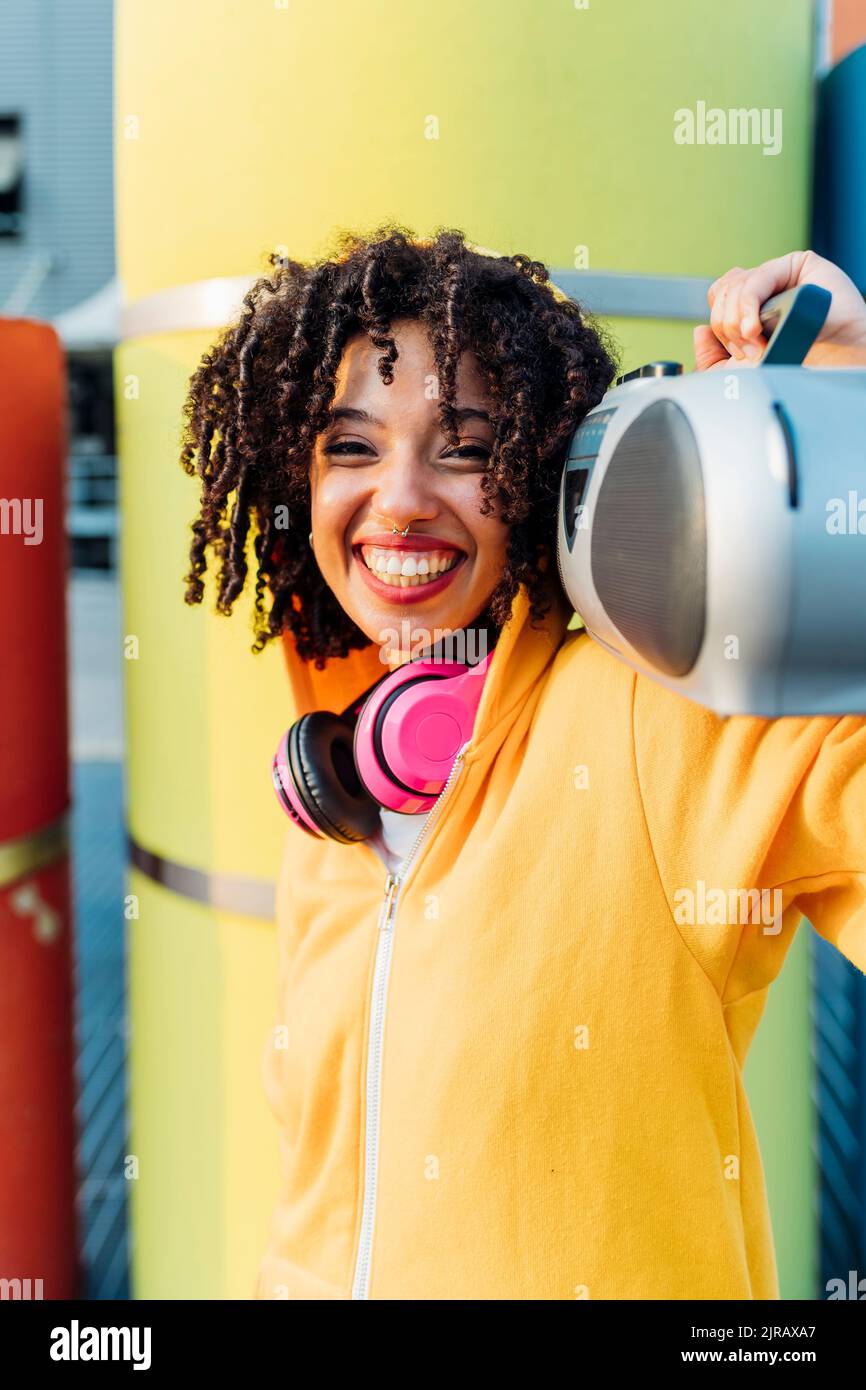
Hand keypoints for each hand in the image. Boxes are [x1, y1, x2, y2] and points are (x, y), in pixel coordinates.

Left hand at [693, 250, 865, 370]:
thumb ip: (711, 358)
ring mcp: (779, 274)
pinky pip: (757, 278)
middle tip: (749, 352)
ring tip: (757, 343)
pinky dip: (747, 306)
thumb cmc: (794, 366)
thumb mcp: (739, 372)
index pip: (718, 298)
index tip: (738, 354)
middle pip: (723, 292)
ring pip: (735, 285)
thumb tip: (699, 331)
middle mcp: (764, 286)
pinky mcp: (796, 264)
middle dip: (728, 328)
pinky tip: (754, 327)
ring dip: (738, 322)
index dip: (719, 326)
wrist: (832, 365)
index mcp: (750, 303)